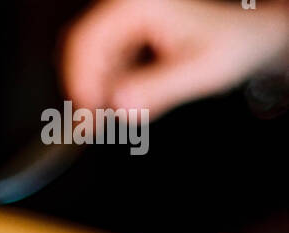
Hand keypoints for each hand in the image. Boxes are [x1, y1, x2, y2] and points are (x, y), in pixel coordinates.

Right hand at [62, 0, 288, 119]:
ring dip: (94, 90)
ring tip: (108, 117)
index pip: (88, 40)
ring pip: (89, 57)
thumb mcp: (200, 72)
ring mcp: (126, 17)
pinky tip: (120, 102)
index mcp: (141, 4)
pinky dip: (104, 86)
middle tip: (93, 125)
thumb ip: (158, 90)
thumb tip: (119, 106)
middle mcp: (129, 4)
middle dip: (84, 88)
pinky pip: (102, 60)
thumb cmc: (232, 45)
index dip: (79, 80)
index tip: (87, 115)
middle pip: (82, 48)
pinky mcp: (127, 32)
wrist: (248, 37)